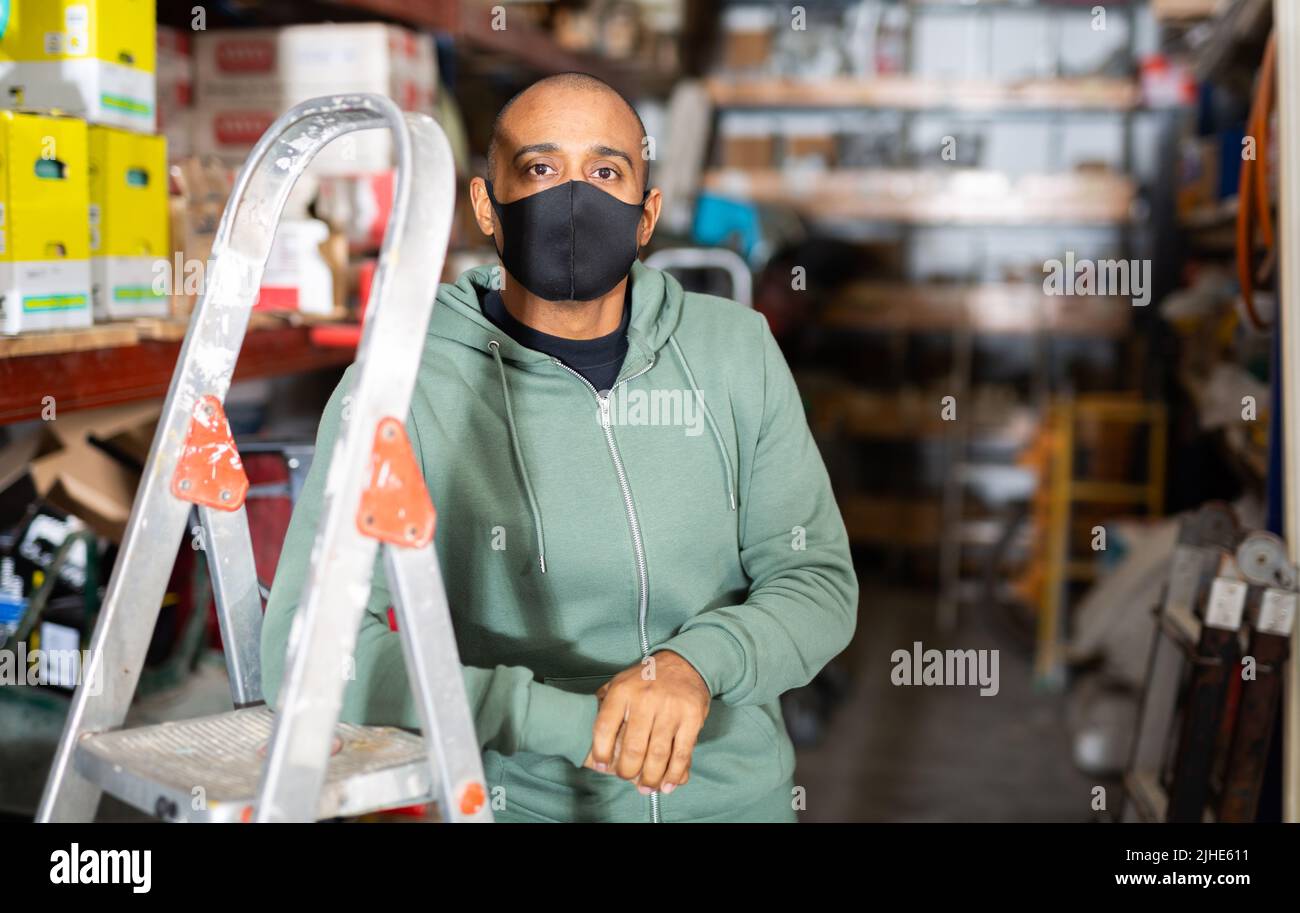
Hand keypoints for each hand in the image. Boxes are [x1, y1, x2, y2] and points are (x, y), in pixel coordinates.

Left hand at [589, 651, 709, 793]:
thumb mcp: (619, 682)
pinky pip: (682, 753)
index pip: (605, 728)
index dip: (601, 752)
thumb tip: (585, 731)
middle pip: (633, 748)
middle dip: (627, 771)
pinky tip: (667, 784)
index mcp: (623, 691)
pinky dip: (674, 774)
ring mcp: (671, 709)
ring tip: (645, 788)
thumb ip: (604, 705)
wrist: (684, 662)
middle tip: (626, 777)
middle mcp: (646, 699)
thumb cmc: (646, 679)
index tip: (602, 766)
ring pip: (658, 755)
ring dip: (650, 778)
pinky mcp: (692, 717)